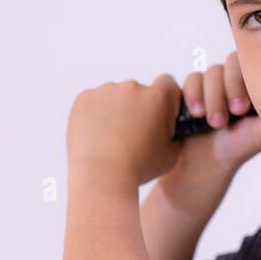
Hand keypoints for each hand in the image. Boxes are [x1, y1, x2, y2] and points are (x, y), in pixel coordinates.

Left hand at [66, 73, 181, 185]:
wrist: (102, 175)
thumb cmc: (138, 167)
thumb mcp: (172, 154)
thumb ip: (175, 133)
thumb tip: (171, 127)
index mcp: (158, 96)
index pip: (167, 84)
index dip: (165, 99)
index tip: (160, 114)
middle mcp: (133, 87)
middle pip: (139, 91)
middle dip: (139, 108)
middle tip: (135, 135)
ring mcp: (106, 90)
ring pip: (115, 97)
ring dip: (117, 111)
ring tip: (114, 139)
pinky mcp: (85, 98)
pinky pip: (94, 102)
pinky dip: (96, 115)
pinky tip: (99, 136)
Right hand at [177, 51, 260, 174]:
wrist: (212, 160)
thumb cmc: (242, 145)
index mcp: (257, 84)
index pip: (255, 64)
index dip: (246, 81)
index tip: (243, 109)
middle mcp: (238, 78)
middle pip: (233, 61)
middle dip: (230, 88)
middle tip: (233, 113)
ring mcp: (216, 80)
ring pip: (212, 71)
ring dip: (213, 97)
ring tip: (215, 123)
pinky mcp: (195, 86)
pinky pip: (193, 78)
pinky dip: (194, 94)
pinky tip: (197, 113)